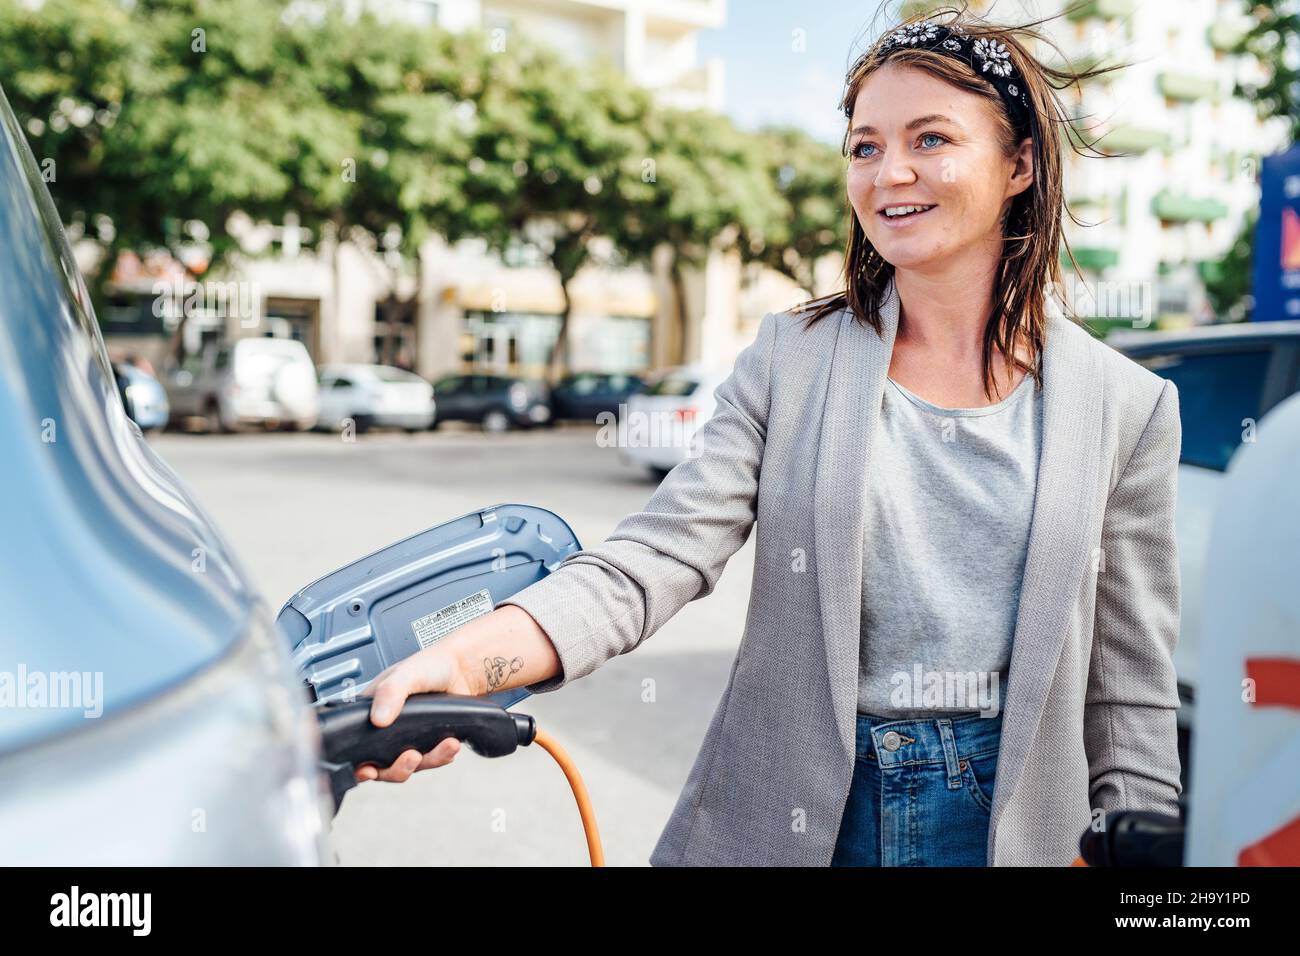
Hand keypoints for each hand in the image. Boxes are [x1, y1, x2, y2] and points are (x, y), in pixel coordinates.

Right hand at [353, 647, 477, 783]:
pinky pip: (432, 759)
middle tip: (411, 758)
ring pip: (410, 765)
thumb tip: (378, 719)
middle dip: (397, 768)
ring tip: (444, 745)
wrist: (465, 668)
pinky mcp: (430, 741)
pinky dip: (442, 756)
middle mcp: (389, 726)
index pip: (358, 742)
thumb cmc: (433, 664)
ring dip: (428, 760)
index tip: (368, 770)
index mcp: (374, 709)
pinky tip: (450, 745)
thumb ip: (390, 692)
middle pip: (382, 764)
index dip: (360, 763)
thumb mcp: (407, 673)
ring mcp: (410, 736)